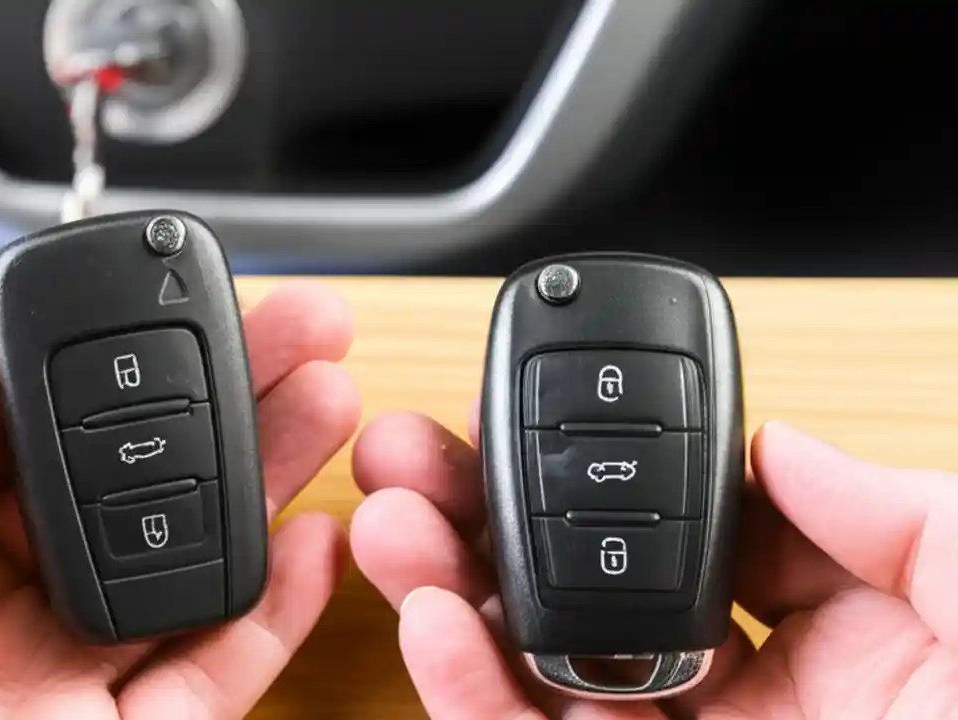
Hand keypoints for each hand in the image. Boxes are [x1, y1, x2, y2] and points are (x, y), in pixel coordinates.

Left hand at [0, 281, 359, 718]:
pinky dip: (268, 619)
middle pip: (122, 489)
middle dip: (207, 409)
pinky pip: (205, 686)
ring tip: (317, 411)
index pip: (11, 440)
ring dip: (257, 490)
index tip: (149, 322)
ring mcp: (41, 690)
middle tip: (272, 342)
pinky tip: (308, 546)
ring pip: (179, 572)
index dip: (90, 378)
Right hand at [350, 413, 957, 717]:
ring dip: (453, 592)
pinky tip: (432, 623)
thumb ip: (897, 512)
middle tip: (423, 462)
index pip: (692, 535)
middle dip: (494, 521)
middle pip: (589, 592)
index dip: (606, 477)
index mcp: (845, 637)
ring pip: (538, 669)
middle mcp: (753, 700)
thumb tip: (781, 445)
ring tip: (395, 526)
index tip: (542, 428)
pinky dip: (466, 692)